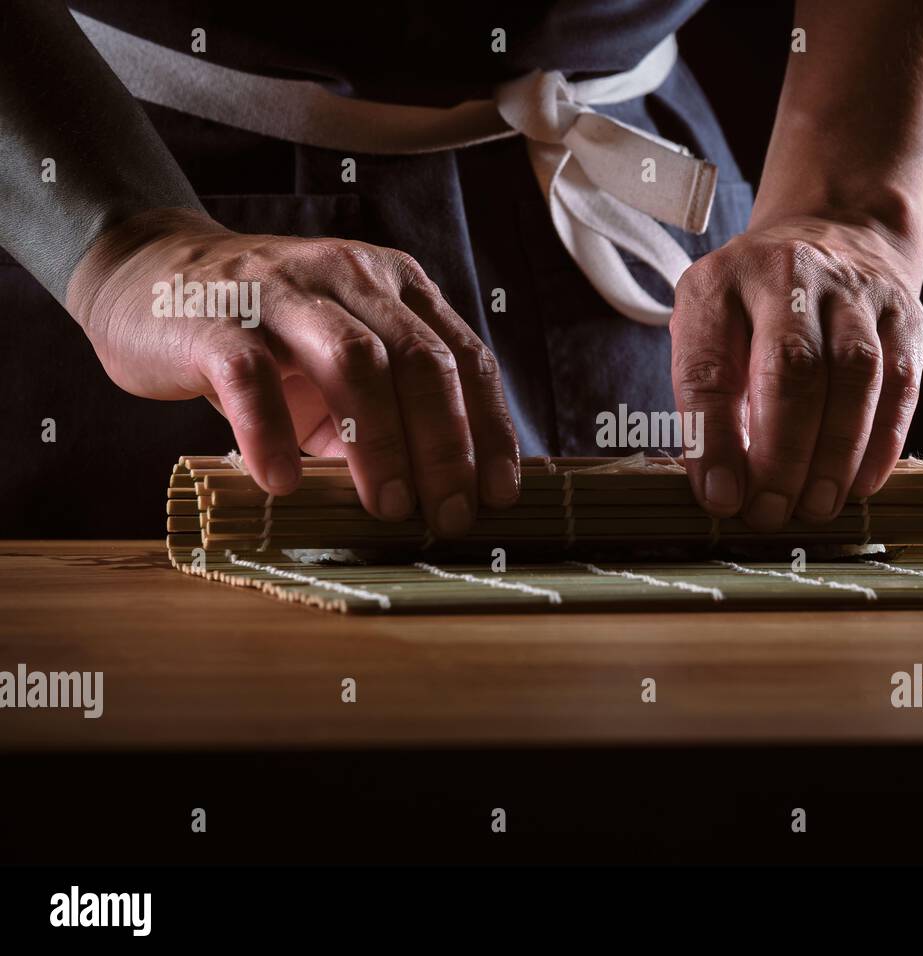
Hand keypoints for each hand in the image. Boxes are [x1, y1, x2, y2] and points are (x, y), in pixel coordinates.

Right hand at [66, 207, 519, 535]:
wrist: (150, 274)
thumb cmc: (268, 336)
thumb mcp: (344, 362)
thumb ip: (391, 410)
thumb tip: (445, 495)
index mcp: (396, 287)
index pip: (465, 358)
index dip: (490, 430)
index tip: (501, 494)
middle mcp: (350, 278)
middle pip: (422, 362)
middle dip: (447, 446)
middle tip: (450, 514)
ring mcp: (283, 292)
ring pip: (354, 362)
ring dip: (379, 442)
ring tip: (388, 507)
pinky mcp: (215, 318)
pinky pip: (251, 377)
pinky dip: (271, 432)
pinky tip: (283, 481)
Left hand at [670, 215, 922, 529]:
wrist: (836, 233)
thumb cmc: (755, 309)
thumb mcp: (709, 333)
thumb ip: (710, 400)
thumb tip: (726, 489)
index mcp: (720, 285)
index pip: (710, 368)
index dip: (714, 440)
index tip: (721, 499)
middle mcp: (788, 275)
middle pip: (792, 368)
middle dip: (782, 454)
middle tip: (772, 512)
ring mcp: (854, 290)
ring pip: (855, 375)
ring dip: (835, 454)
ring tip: (816, 506)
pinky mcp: (904, 314)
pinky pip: (901, 382)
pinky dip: (882, 441)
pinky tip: (860, 483)